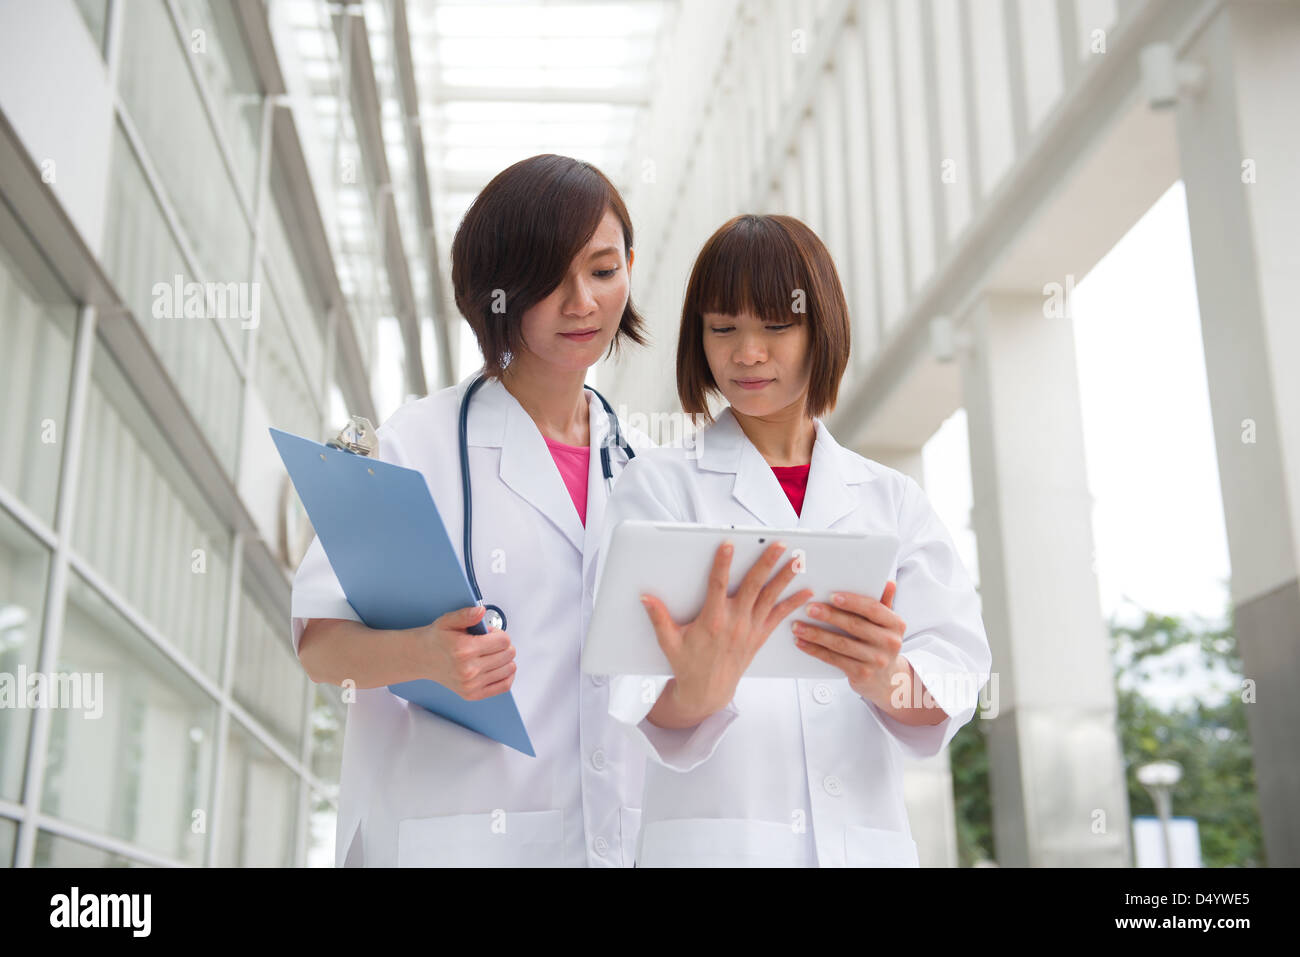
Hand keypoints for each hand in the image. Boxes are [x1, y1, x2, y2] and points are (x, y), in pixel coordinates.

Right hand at [419, 605, 516, 699]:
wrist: (422, 658)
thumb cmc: (437, 639)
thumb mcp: (448, 621)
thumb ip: (466, 614)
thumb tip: (480, 611)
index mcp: (464, 650)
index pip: (503, 641)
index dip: (499, 634)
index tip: (490, 634)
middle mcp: (468, 670)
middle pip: (508, 655)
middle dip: (503, 645)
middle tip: (489, 643)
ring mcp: (471, 684)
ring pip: (509, 669)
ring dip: (505, 659)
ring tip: (491, 654)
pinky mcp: (473, 694)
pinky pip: (504, 685)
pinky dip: (507, 675)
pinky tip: (499, 667)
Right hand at [640, 540, 813, 723]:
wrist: (708, 692)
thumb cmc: (688, 665)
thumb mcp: (669, 642)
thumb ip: (658, 617)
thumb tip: (646, 597)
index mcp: (712, 621)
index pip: (718, 585)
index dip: (723, 563)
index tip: (728, 545)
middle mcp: (735, 623)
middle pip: (753, 586)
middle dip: (766, 563)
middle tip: (778, 545)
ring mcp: (750, 630)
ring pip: (770, 597)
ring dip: (784, 578)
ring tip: (797, 560)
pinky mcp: (758, 637)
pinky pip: (778, 616)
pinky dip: (792, 603)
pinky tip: (805, 591)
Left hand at [793, 581, 906, 703]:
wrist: (887, 679)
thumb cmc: (881, 643)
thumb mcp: (887, 624)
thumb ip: (884, 603)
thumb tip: (888, 583)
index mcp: (895, 624)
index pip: (873, 609)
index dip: (852, 602)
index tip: (832, 596)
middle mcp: (889, 642)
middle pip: (854, 625)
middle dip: (829, 616)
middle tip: (809, 608)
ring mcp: (876, 660)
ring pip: (841, 644)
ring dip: (816, 634)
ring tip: (798, 626)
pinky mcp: (862, 674)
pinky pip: (834, 659)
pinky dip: (816, 650)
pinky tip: (802, 642)